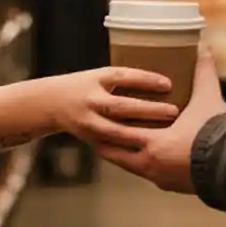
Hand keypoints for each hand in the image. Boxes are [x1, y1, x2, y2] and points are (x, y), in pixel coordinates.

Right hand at [49, 67, 180, 148]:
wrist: (51, 103)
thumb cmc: (84, 86)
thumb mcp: (101, 76)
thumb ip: (126, 79)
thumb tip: (161, 80)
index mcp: (97, 79)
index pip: (123, 76)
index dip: (146, 80)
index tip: (168, 84)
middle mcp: (92, 100)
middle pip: (122, 106)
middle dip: (149, 109)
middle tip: (174, 111)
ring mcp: (90, 122)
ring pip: (118, 131)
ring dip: (142, 133)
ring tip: (165, 134)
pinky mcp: (90, 139)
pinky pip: (113, 146)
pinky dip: (130, 148)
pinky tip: (149, 150)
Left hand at [93, 49, 225, 193]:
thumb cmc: (218, 132)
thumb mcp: (208, 98)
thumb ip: (202, 73)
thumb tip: (206, 49)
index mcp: (153, 143)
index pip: (118, 133)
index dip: (105, 124)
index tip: (97, 117)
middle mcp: (151, 165)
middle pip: (118, 156)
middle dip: (108, 144)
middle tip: (98, 132)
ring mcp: (161, 179)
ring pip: (132, 168)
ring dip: (125, 156)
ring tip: (120, 144)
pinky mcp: (172, 188)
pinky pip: (150, 176)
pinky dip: (144, 167)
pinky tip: (146, 159)